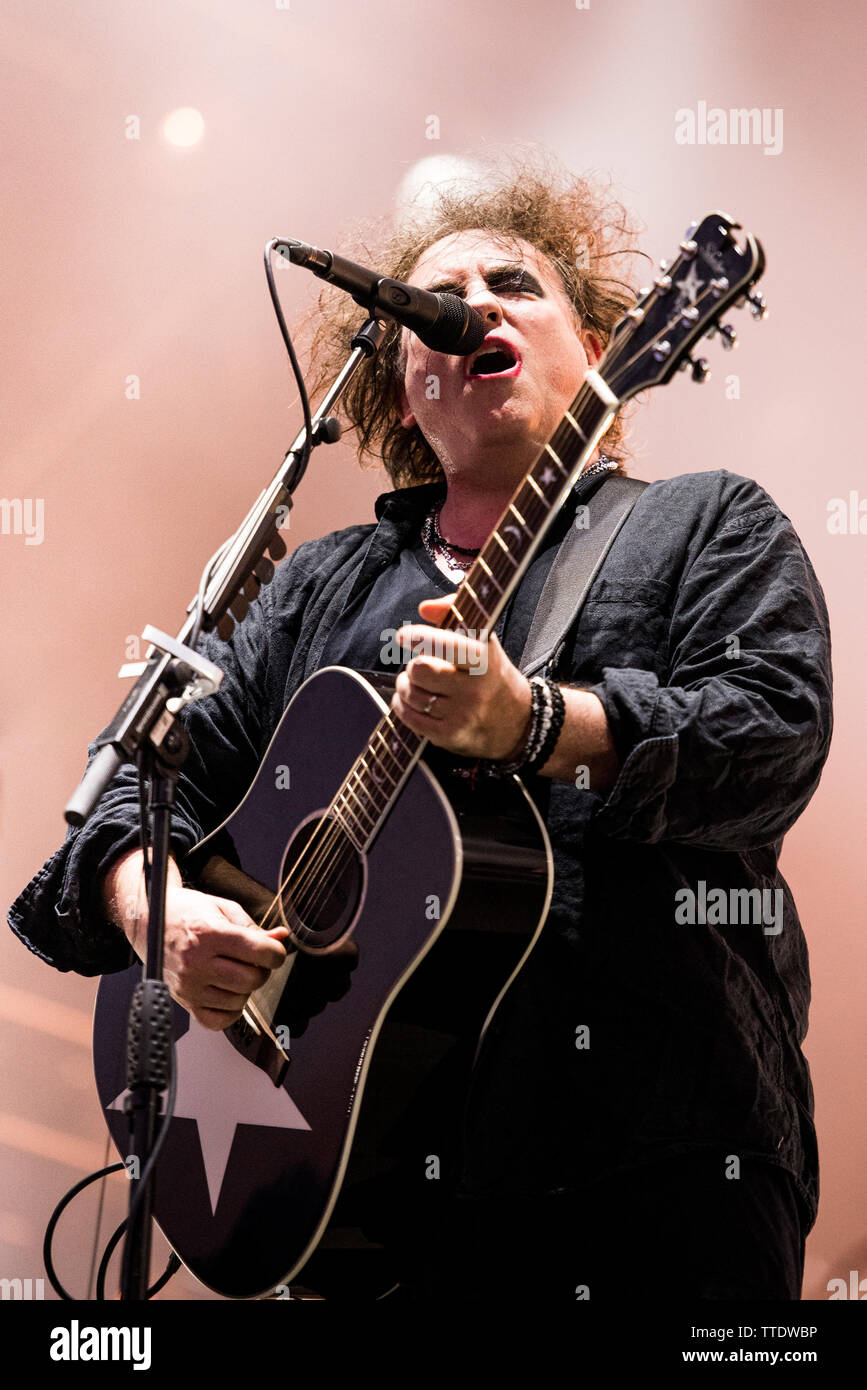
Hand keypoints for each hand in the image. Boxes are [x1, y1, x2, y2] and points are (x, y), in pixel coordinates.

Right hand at [104, 851, 289, 1030]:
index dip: (276, 952)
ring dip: (245, 988)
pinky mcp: (184, 1002)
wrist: (149, 922)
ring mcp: (189, 986)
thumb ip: (253, 926)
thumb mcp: (223, 909)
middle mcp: (196, 962)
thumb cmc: (187, 912)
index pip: (260, 952)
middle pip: (252, 980)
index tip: (273, 950)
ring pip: (239, 1001)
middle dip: (262, 970)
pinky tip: (227, 991)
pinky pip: (218, 1020)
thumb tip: (281, 938)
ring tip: (234, 971)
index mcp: (209, 934)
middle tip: (254, 960)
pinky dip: (230, 1010)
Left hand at [390, 593, 532, 760]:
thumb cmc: (492, 674)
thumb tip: (425, 608)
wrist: (517, 722)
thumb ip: (455, 614)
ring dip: (406, 685)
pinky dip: (403, 705)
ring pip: (411, 693)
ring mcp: (462, 714)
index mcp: (484, 659)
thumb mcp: (484, 641)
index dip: (422, 638)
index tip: (405, 635)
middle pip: (421, 670)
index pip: (449, 645)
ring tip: (418, 683)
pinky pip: (409, 716)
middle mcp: (474, 688)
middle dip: (413, 665)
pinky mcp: (449, 735)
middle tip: (420, 665)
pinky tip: (412, 699)